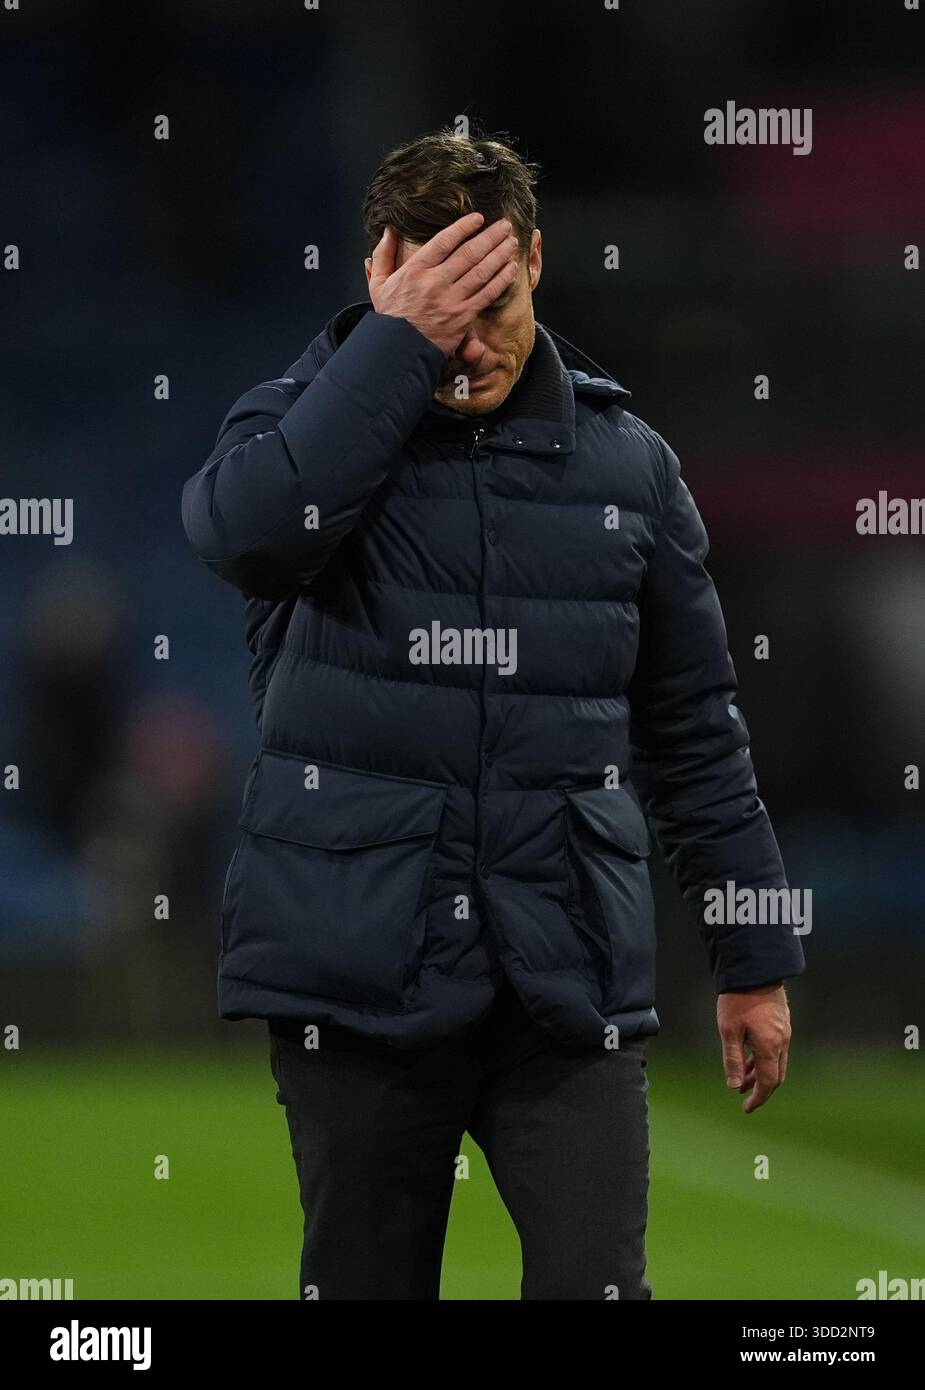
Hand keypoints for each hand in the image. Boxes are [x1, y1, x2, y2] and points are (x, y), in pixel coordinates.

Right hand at [367, 212, 519, 357]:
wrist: (397, 352)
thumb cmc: (389, 318)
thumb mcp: (378, 283)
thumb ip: (383, 255)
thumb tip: (389, 230)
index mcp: (415, 270)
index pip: (444, 241)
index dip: (463, 227)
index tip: (478, 218)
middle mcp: (435, 282)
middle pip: (469, 253)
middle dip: (490, 237)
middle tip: (505, 225)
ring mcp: (451, 300)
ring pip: (481, 271)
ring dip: (500, 254)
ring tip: (512, 242)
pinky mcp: (463, 317)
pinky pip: (486, 295)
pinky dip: (501, 280)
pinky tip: (511, 268)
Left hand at [716, 982, 790, 1113]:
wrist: (754, 970)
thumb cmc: (738, 1000)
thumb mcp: (729, 1031)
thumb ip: (733, 1060)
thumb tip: (734, 1086)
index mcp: (770, 1047)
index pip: (768, 1082)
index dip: (758, 1098)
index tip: (747, 1108)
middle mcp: (782, 1042)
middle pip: (775, 1075)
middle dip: (760, 1088)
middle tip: (743, 1095)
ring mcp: (783, 1031)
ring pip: (775, 1062)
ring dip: (760, 1073)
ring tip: (742, 1078)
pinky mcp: (781, 1022)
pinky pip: (775, 1049)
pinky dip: (763, 1058)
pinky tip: (749, 1056)